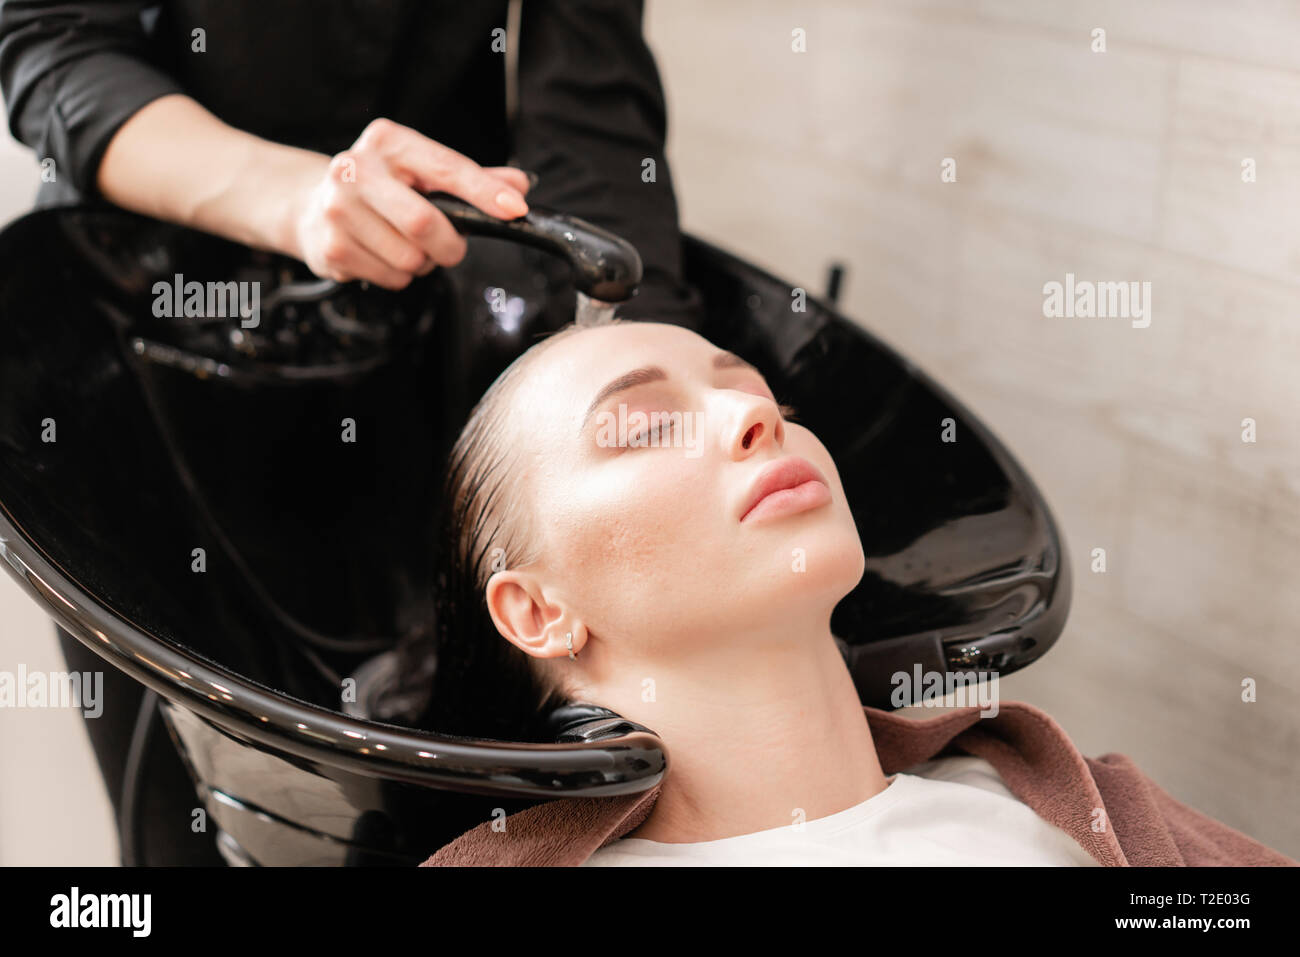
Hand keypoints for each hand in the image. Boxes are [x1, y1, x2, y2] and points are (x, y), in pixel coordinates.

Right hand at [289, 118, 531, 288]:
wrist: (312, 205)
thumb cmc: (380, 188)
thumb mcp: (421, 171)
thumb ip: (470, 178)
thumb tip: (519, 185)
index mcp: (387, 141)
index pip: (447, 168)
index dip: (485, 193)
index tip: (514, 210)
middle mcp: (355, 168)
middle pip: (425, 224)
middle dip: (449, 245)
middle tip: (449, 246)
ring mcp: (337, 209)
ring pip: (411, 259)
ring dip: (423, 264)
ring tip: (406, 245)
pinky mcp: (331, 247)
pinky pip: (392, 278)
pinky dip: (400, 276)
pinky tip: (383, 255)